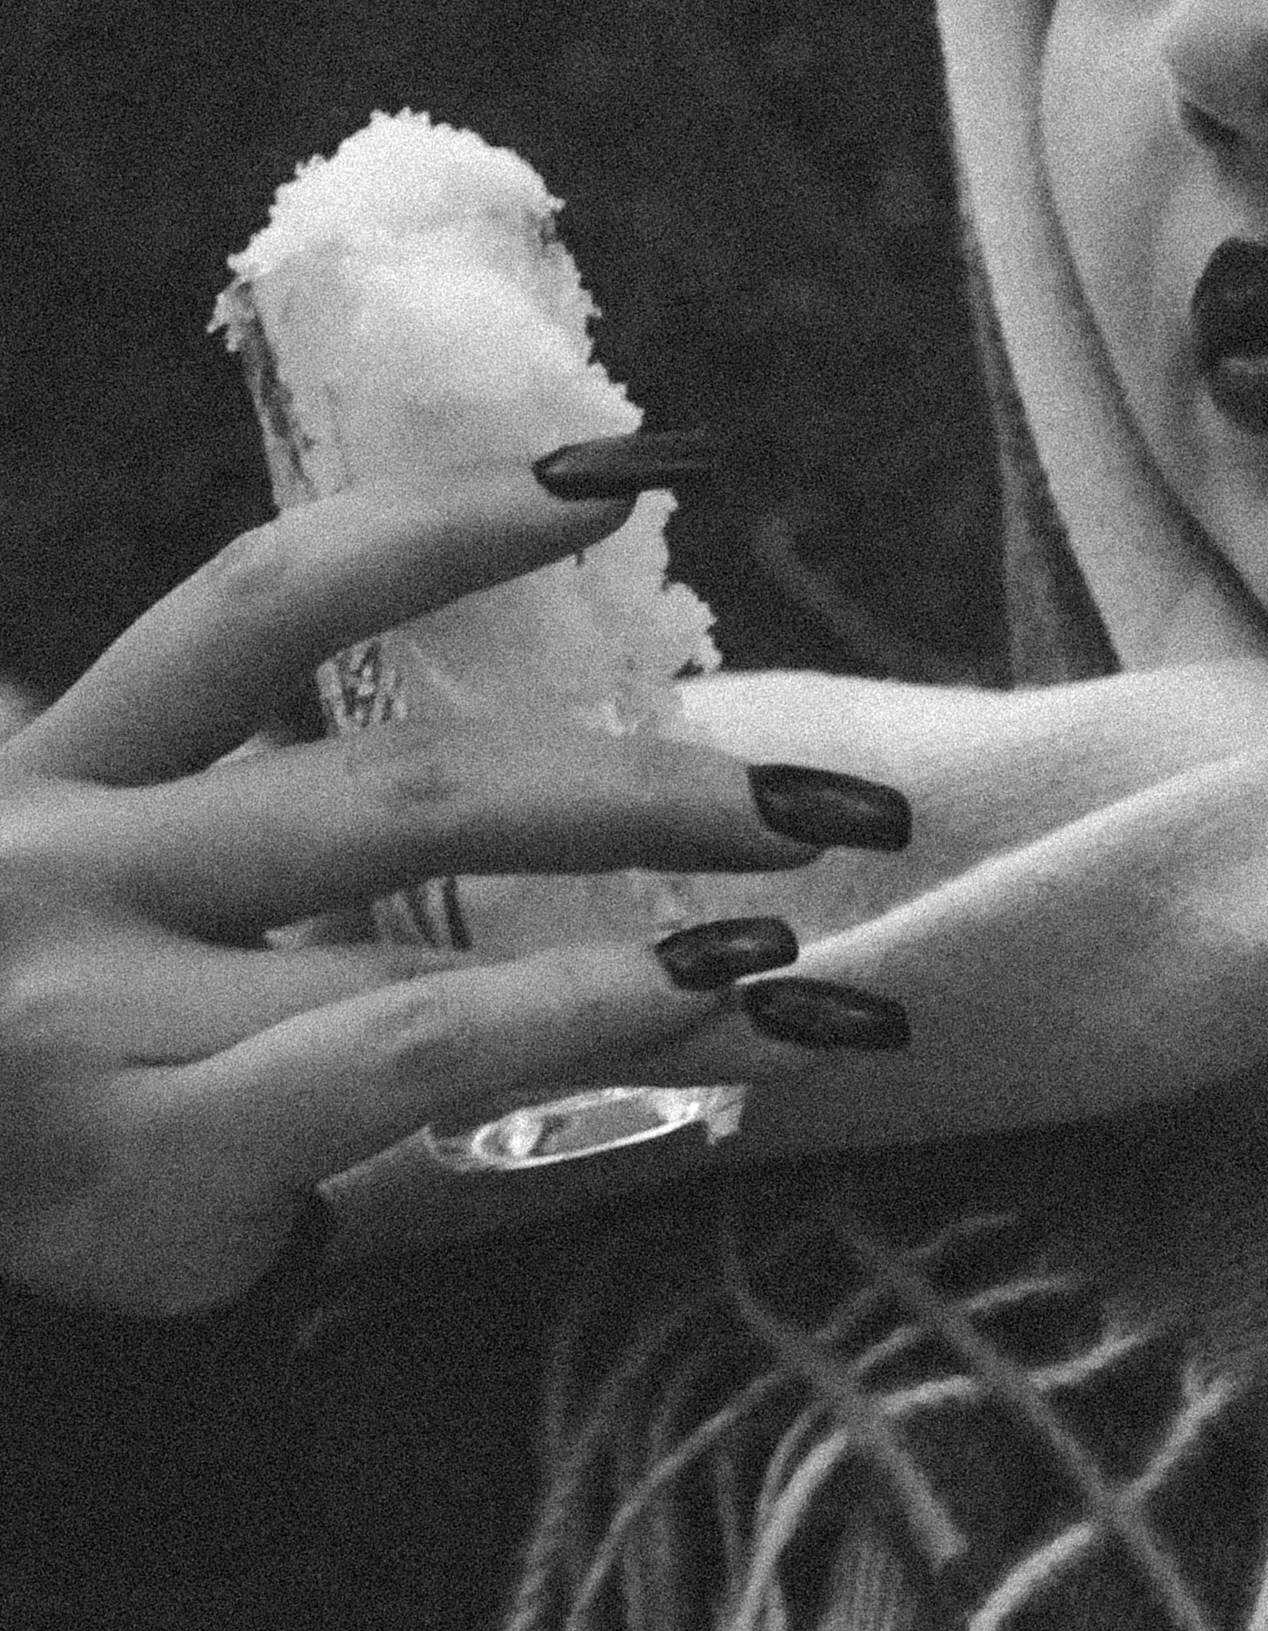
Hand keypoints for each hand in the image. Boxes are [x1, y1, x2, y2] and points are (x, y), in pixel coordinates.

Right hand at [0, 462, 906, 1316]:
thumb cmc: (25, 1058)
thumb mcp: (88, 889)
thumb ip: (238, 818)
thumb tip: (533, 769)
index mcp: (62, 771)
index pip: (265, 598)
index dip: (448, 520)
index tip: (628, 470)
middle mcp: (65, 869)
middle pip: (400, 784)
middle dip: (640, 781)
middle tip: (825, 801)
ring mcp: (92, 1017)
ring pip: (427, 936)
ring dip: (651, 931)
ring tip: (797, 937)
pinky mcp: (139, 1160)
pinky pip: (401, 1060)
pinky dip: (567, 1026)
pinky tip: (688, 1019)